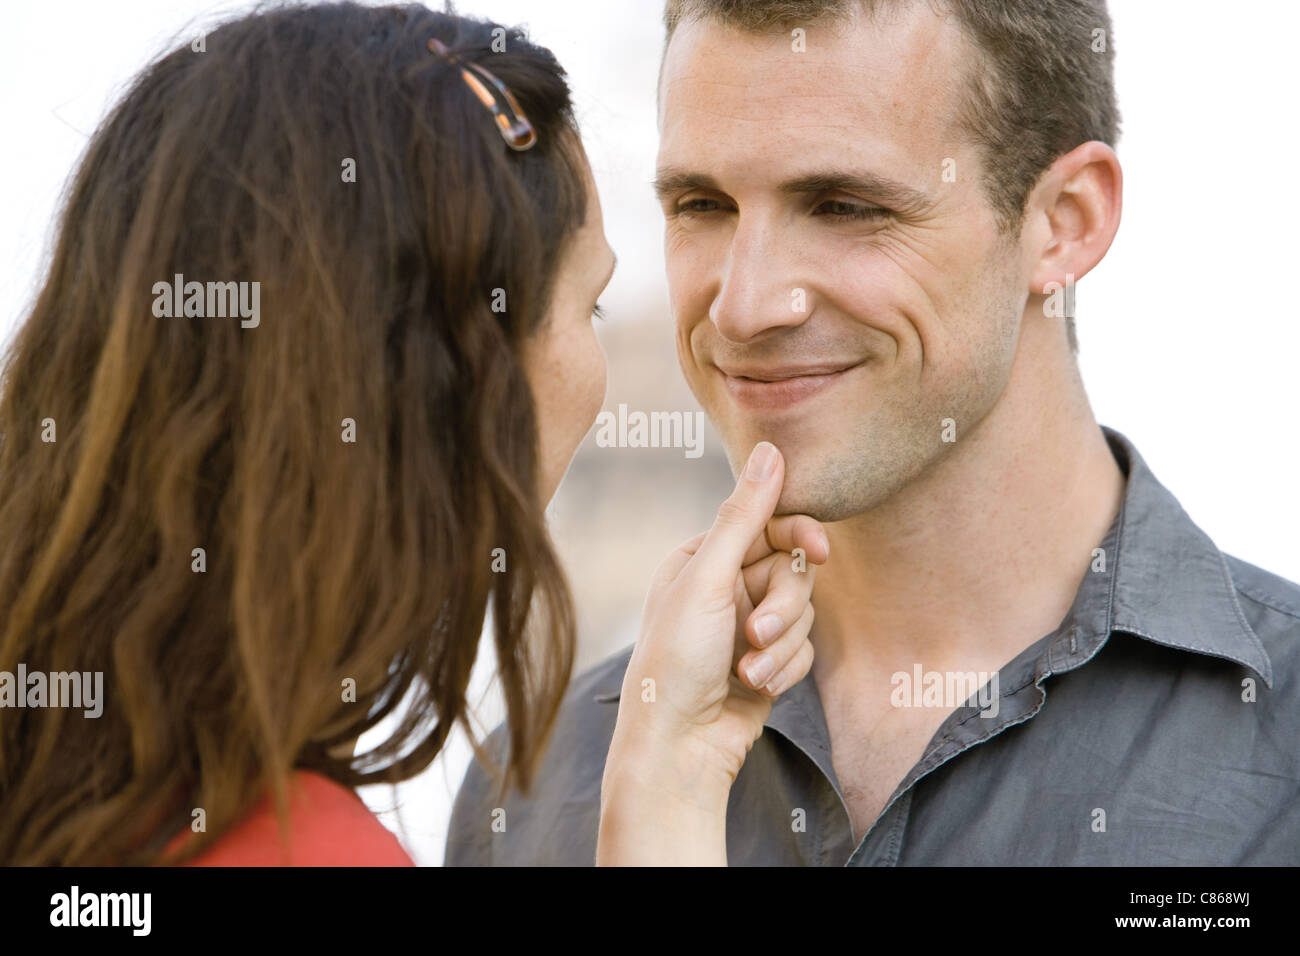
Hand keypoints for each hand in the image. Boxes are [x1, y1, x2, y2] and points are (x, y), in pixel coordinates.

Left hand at [597, 441, 828, 864]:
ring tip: (747, 670)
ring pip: (804, 611)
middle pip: (793, 569)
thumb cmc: (675, 662)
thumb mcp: (707, 580)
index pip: (768, 524)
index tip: (818, 551)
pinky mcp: (767, 661)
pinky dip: (784, 668)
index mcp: (702, 558)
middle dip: (783, 604)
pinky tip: (755, 687)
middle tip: (758, 632)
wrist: (678, 747)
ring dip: (781, 644)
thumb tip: (771, 450)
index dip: (798, 535)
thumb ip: (744, 516)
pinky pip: (802, 648)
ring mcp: (748, 625)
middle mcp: (726, 586)